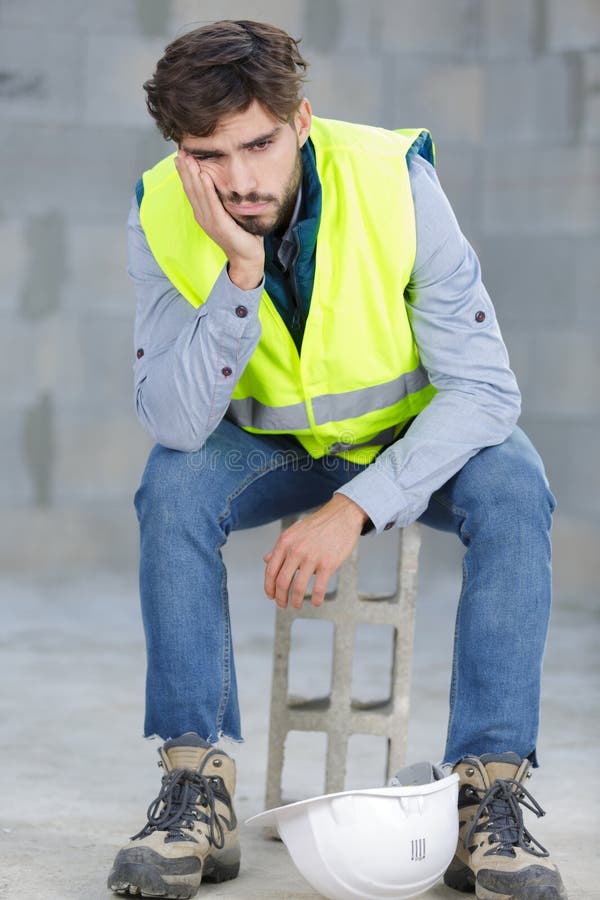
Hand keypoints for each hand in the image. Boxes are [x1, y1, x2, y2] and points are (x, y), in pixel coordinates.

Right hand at [174, 151, 263, 288]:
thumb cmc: (241, 235)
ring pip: (198, 194)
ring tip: (188, 159)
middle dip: (185, 170)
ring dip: (192, 175)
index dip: (185, 172)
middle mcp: (203, 216)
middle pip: (191, 189)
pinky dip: (207, 189)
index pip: (191, 189)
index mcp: (203, 213)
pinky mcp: (220, 225)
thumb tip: (223, 180)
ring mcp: (210, 221)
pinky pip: (212, 204)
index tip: (181, 155)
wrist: (247, 257)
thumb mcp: (229, 213)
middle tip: (180, 151)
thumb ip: (223, 199)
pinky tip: (203, 176)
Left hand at [263, 494, 368, 608]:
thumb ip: (280, 548)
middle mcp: (296, 550)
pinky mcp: (328, 564)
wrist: (341, 515)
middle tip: (282, 605)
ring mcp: (312, 557)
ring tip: (297, 605)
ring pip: (298, 588)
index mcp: (285, 542)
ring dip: (296, 601)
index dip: (269, 587)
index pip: (271, 570)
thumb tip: (266, 560)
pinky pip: (318, 588)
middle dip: (280, 598)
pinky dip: (316, 599)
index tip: (271, 595)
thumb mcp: (294, 532)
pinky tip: (316, 602)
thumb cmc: (318, 525)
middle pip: (281, 582)